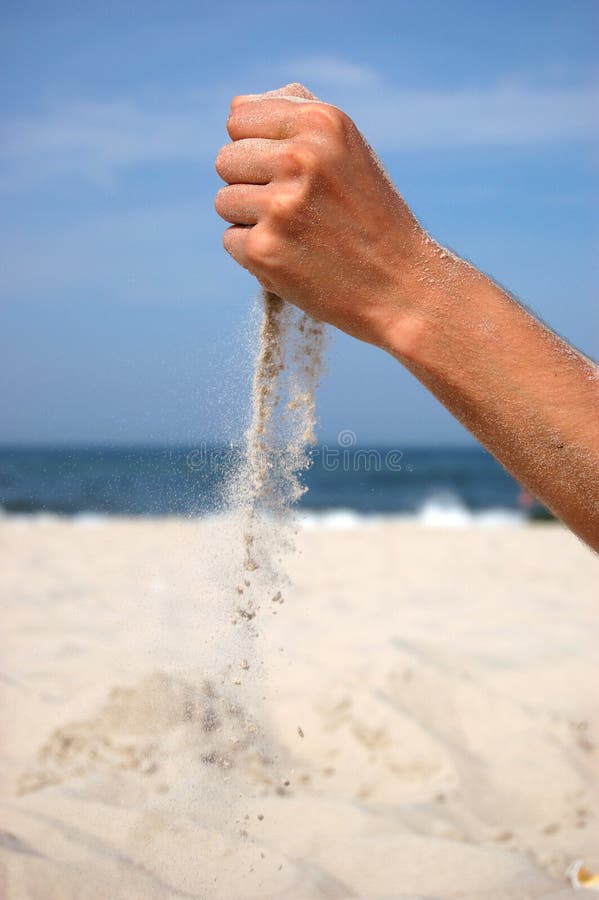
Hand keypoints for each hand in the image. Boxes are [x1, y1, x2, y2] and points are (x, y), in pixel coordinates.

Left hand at [215, 83, 429, 347]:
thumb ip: (297, 117)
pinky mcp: (264, 249)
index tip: (286, 172)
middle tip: (294, 209)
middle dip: (250, 185)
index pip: (238, 118)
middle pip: (226, 160)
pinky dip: (254, 253)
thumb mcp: (349, 150)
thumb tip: (237, 105)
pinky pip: (230, 240)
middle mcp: (300, 157)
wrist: (400, 286)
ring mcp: (279, 206)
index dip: (256, 147)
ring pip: (224, 201)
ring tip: (297, 234)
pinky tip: (293, 257)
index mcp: (322, 123)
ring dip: (250, 220)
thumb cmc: (370, 217)